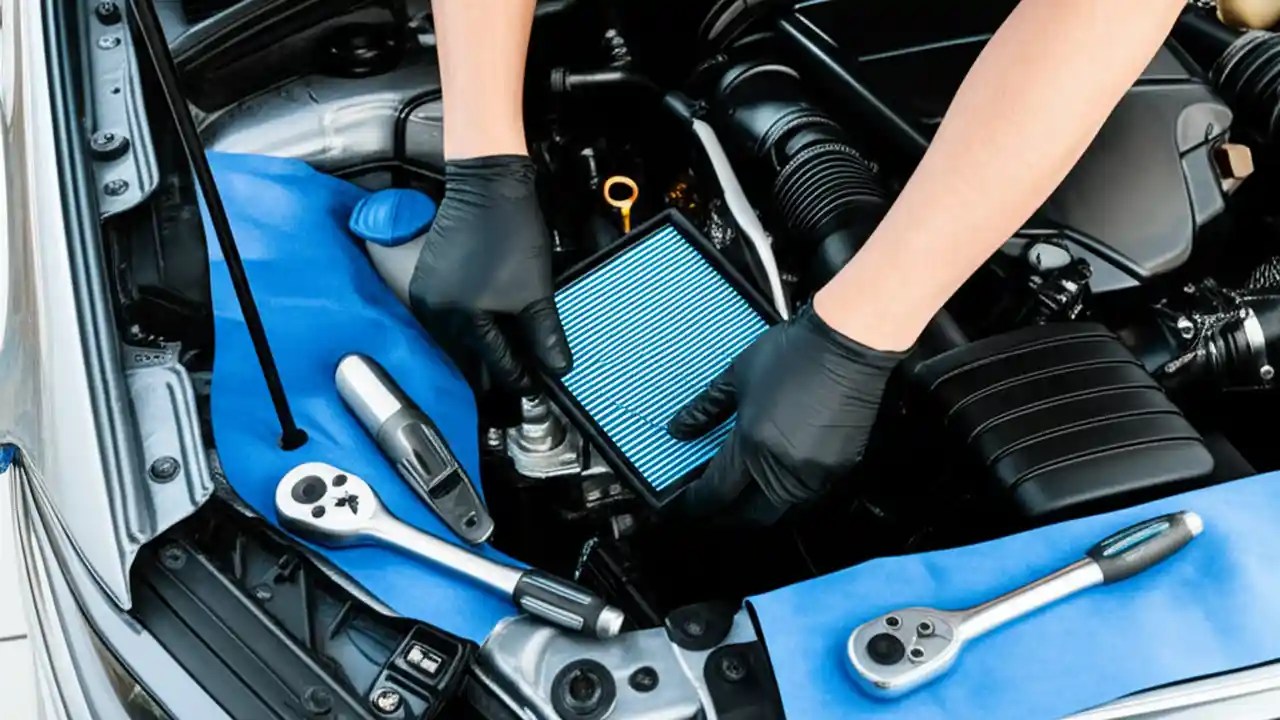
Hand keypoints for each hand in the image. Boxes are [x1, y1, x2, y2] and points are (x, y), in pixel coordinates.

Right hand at [409, 155, 570, 390]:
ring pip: (456, 342)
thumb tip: (557, 368)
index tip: (536, 389)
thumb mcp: (536, 290)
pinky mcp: (425, 283)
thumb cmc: (511, 232)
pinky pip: (446, 322)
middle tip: (522, 377)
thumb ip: (544, 335)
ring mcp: (426, 298)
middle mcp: (438, 314)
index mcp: (465, 319)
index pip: (496, 365)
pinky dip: (467, 331)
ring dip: (480, 352)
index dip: (521, 379)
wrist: (487, 185)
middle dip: (496, 370)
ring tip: (507, 358)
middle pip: (470, 359)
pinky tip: (484, 331)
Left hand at [667, 305, 903, 520]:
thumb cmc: (796, 353)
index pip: (716, 493)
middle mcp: (784, 468)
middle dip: (726, 517)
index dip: (696, 504)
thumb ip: (705, 409)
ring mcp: (815, 472)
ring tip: (741, 493)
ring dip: (757, 507)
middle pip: (749, 516)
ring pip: (780, 510)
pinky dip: (786, 493)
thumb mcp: (738, 376)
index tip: (685, 505)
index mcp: (753, 446)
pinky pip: (806, 495)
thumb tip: (679, 429)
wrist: (849, 344)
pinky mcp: (839, 468)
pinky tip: (775, 476)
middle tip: (710, 508)